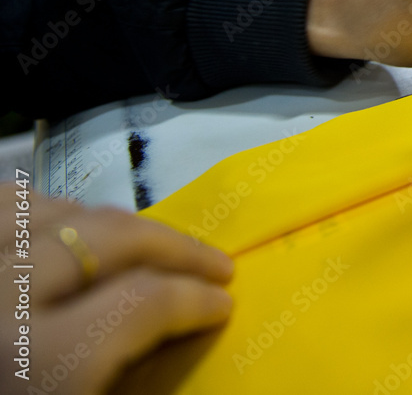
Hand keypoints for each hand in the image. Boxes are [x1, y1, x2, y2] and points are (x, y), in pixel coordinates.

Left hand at [0, 186, 232, 394]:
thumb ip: (132, 371)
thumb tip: (181, 333)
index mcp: (43, 360)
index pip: (144, 301)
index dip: (195, 297)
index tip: (222, 303)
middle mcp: (3, 299)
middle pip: (110, 238)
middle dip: (175, 246)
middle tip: (212, 264)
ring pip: (57, 211)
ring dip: (109, 224)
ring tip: (141, 245)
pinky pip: (4, 207)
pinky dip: (44, 212)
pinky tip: (67, 233)